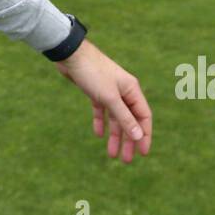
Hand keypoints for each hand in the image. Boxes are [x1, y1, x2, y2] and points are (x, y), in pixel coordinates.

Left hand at [54, 40, 151, 161]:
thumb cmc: (93, 72)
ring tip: (112, 155)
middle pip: (129, 120)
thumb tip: (138, 136)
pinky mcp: (95, 91)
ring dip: (115, 136)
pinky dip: (100, 122)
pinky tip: (98, 135)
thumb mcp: (110, 98)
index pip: (143, 117)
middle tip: (126, 160)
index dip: (144, 136)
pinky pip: (101, 111)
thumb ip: (124, 117)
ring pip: (115, 118)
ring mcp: (109, 91)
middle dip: (129, 141)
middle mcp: (123, 91)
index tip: (143, 154)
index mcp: (132, 90)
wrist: (70, 54)